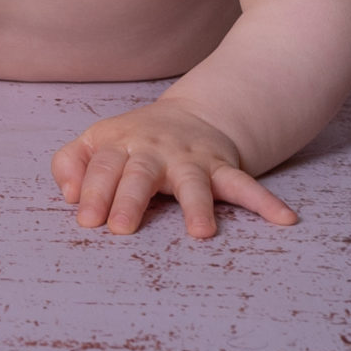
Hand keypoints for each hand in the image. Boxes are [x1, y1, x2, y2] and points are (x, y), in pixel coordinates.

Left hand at [51, 101, 298, 238]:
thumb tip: (65, 193)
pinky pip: (244, 185)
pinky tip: (285, 219)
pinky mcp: (222, 168)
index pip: (102, 166)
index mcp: (121, 144)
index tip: (87, 220)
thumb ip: (71, 163)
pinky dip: (265, 202)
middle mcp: (155, 150)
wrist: (192, 117)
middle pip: (140, 173)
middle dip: (130, 198)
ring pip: (194, 182)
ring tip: (201, 233)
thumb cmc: (134, 141)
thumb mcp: (97, 142)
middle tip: (121, 229)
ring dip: (197, 206)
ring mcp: (191, 159)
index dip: (93, 191)